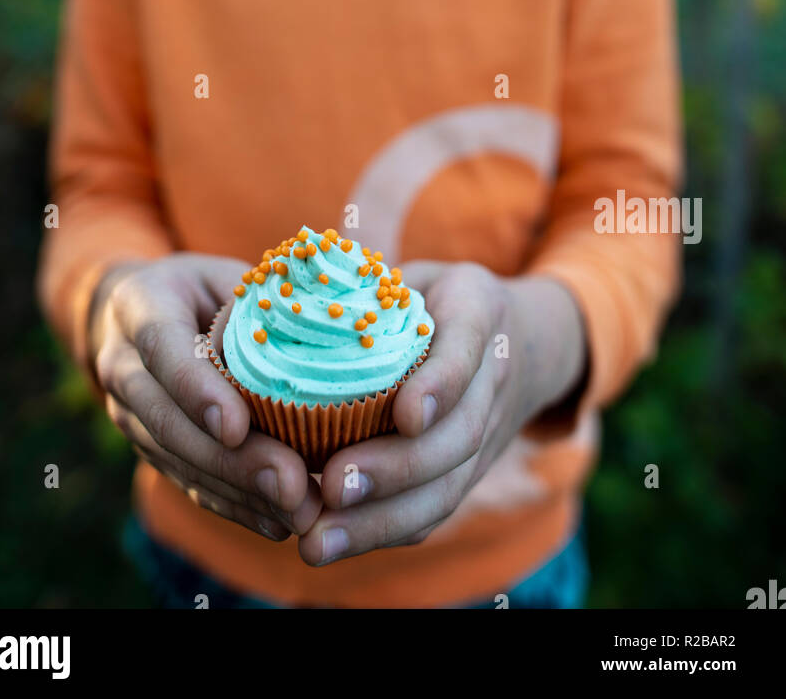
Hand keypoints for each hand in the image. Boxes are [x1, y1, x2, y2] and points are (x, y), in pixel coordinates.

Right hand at [89, 253, 322, 540]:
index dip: (197, 390)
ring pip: (179, 462)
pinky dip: (234, 507)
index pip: (162, 348)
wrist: (132, 315)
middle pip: (170, 422)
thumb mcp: (221, 272)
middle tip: (291, 483)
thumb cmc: (197, 286)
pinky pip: (188, 484)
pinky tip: (277, 522)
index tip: (237, 426)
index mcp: (139, 307)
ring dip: (240, 492)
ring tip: (298, 510)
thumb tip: (312, 339)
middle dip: (232, 460)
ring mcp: (131, 415)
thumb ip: (253, 301)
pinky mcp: (151, 449)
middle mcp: (123, 367)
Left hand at [293, 260, 587, 566]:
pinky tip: (334, 543)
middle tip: (332, 486)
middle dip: (397, 468)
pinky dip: (386, 531)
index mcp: (480, 310)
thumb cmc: (440, 296)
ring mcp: (488, 431)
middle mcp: (494, 376)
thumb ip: (370, 283)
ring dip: (383, 519)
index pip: (467, 347)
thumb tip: (288, 295)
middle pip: (459, 434)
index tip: (407, 416)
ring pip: (448, 485)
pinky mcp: (469, 471)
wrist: (523, 340)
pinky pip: (436, 508)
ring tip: (319, 540)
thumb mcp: (417, 269)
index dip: (442, 384)